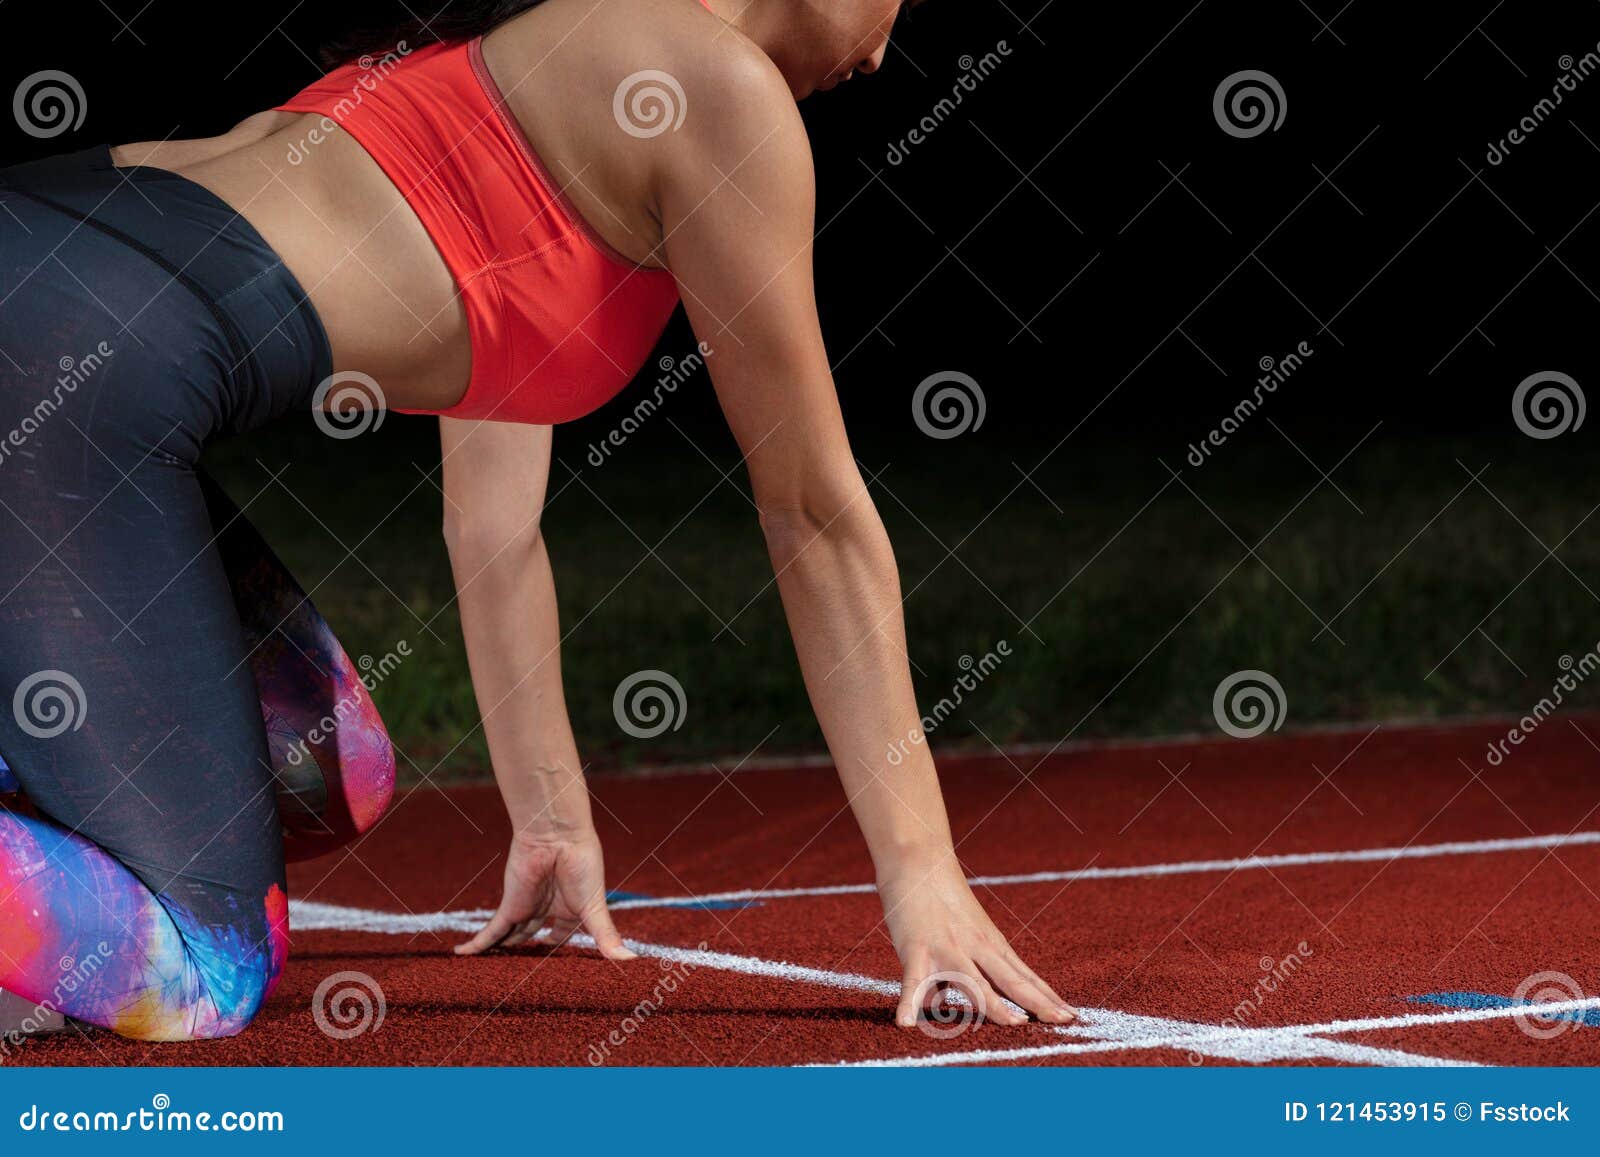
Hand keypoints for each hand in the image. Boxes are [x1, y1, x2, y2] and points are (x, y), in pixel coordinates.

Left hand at [454, 829, 636, 959]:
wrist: (558, 836)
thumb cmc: (583, 865)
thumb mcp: (595, 907)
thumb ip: (606, 936)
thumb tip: (630, 959)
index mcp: (571, 910)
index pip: (562, 936)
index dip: (559, 952)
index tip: (558, 975)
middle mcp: (547, 910)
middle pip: (534, 938)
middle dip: (528, 955)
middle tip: (521, 980)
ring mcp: (527, 908)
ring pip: (512, 937)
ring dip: (503, 952)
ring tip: (491, 975)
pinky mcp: (510, 906)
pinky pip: (491, 931)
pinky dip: (477, 944)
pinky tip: (462, 955)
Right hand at [877, 852, 1075, 1027]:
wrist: (917, 860)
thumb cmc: (940, 898)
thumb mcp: (965, 932)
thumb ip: (966, 969)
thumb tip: (948, 1002)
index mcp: (990, 944)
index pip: (1025, 976)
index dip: (1048, 996)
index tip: (1072, 1016)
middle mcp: (976, 947)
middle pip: (1012, 979)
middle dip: (1039, 1002)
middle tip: (1065, 1021)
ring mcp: (948, 948)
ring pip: (973, 981)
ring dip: (995, 1004)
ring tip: (1015, 1024)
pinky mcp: (916, 950)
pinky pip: (913, 981)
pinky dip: (909, 1002)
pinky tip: (905, 1023)